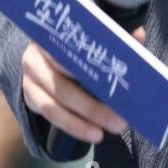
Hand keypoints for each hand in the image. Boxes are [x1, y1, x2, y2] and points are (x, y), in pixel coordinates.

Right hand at [21, 26, 144, 143]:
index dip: (92, 62)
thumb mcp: (92, 40)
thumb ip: (114, 37)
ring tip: (104, 132)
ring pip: (55, 101)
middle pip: (64, 79)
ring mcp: (30, 77)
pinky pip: (50, 115)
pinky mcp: (30, 97)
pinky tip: (91, 133)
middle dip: (92, 102)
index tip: (113, 76)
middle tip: (120, 119)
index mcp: (54, 33)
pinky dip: (72, 126)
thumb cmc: (75, 47)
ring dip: (82, 119)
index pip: (70, 47)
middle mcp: (36, 54)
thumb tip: (137, 36)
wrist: (47, 60)